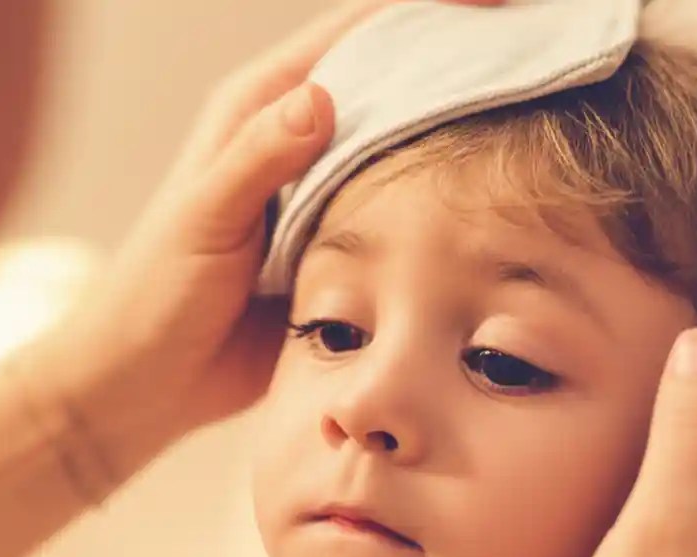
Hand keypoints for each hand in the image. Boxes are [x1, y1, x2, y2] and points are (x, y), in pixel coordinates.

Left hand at [49, 1, 505, 480]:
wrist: (148, 380)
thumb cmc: (156, 293)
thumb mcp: (203, 220)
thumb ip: (257, 160)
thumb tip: (322, 96)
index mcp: (260, 105)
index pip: (360, 30)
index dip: (430, 9)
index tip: (505, 9)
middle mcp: (300, 134)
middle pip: (398, 72)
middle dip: (466, 56)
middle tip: (545, 59)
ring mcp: (328, 187)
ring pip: (411, 136)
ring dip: (469, 121)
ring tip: (548, 114)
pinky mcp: (346, 240)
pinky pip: (407, 202)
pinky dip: (449, 192)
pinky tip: (504, 198)